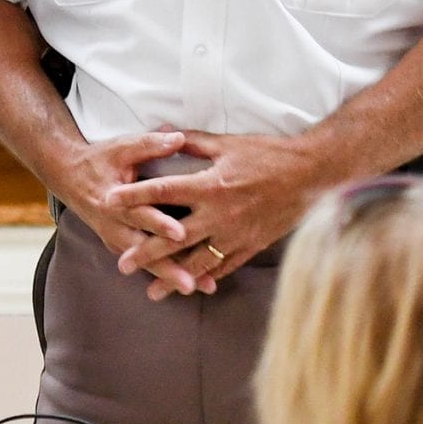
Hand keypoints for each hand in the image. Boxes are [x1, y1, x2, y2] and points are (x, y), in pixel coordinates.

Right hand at [43, 128, 198, 296]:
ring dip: (169, 276)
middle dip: (169, 267)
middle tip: (192, 282)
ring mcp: (116, 239)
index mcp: (114, 200)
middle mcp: (114, 225)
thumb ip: (150, 143)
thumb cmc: (99, 159)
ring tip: (195, 288)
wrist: (67, 175)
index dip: (159, 224)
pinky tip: (187, 283)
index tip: (181, 233)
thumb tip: (179, 137)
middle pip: (144, 251)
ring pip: (145, 263)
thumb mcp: (121, 146)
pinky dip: (163, 275)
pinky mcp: (120, 245)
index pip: (140, 213)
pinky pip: (143, 263)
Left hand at [104, 130, 324, 299]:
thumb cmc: (270, 154)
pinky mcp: (252, 246)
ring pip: (198, 261)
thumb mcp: (229, 143)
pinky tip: (192, 287)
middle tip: (122, 264)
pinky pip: (225, 266)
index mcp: (210, 185)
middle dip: (146, 252)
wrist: (312, 175)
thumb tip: (164, 132)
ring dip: (173, 276)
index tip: (110, 202)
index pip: (163, 191)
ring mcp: (236, 234)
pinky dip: (206, 277)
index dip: (135, 196)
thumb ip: (193, 141)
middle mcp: (220, 214)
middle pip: (174, 237)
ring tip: (152, 290)